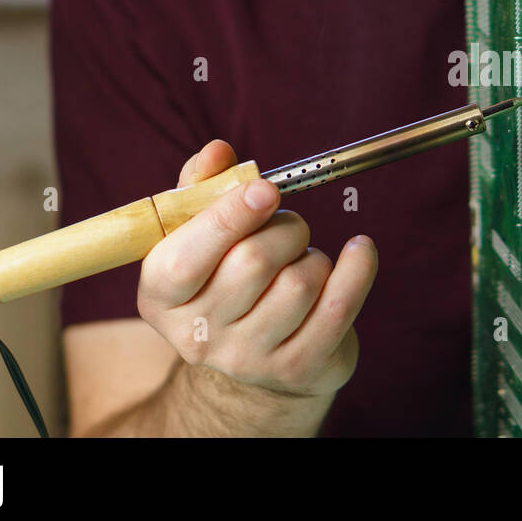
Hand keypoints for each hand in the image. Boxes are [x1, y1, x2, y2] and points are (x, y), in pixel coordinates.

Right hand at [136, 140, 377, 398]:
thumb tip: (217, 152)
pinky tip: (360, 251)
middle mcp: (199, 335)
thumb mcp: (199, 236)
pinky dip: (357, 269)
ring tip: (302, 260)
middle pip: (253, 262)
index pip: (184, 260)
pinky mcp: (298, 368)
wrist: (255, 360)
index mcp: (160, 297)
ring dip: (312, 254)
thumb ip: (203, 187)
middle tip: (288, 227)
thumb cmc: (225, 278)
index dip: (228, 217)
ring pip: (301, 282)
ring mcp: (249, 359)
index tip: (265, 189)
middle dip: (283, 228)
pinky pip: (339, 307)